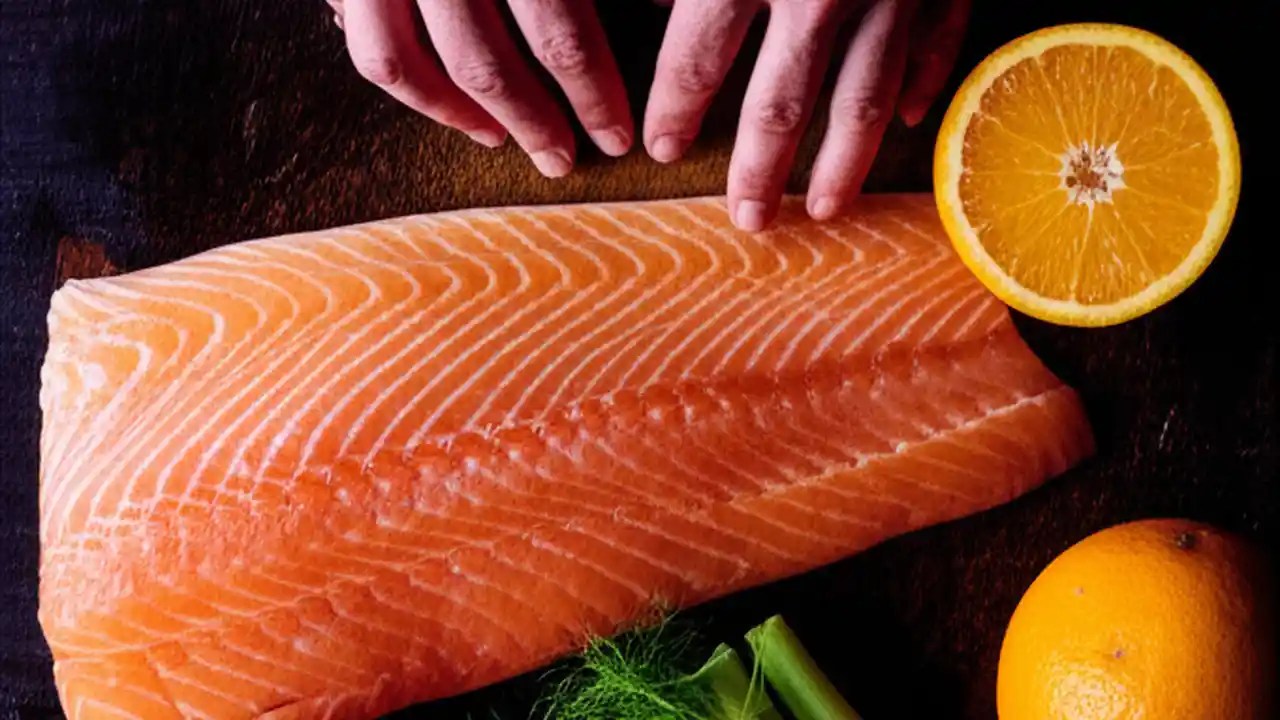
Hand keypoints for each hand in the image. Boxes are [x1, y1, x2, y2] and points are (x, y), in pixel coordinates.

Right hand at [333, 0, 632, 177]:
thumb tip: (668, 6)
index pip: (559, 32)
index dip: (593, 92)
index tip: (616, 138)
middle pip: (481, 60)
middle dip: (529, 120)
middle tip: (563, 160)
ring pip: (401, 62)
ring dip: (454, 113)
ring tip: (496, 138)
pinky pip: (365, 45)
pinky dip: (406, 82)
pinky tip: (447, 101)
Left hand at [644, 0, 969, 229]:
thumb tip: (655, 9)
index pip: (697, 58)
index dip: (675, 108)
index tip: (660, 151)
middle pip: (781, 103)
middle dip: (760, 170)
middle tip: (748, 221)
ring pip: (865, 95)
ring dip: (845, 161)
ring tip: (826, 209)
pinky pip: (938, 42)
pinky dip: (928, 84)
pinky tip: (913, 123)